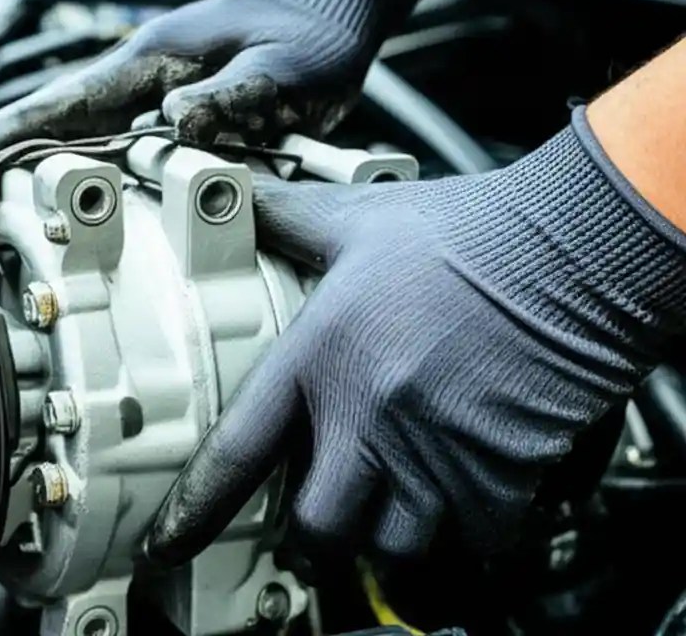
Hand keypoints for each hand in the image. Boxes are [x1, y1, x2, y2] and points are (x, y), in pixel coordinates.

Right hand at [0, 0, 437, 200]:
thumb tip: (173, 127)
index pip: (58, 105)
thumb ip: (233, 98)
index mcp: (149, 64)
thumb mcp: (286, 71)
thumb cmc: (311, 39)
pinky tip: (52, 197)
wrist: (327, 12)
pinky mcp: (163, 112)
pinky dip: (66, 169)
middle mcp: (135, 79)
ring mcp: (145, 95)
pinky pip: (102, 143)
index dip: (3, 140)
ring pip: (68, 133)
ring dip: (21, 166)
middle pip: (46, 121)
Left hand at [144, 107, 685, 567]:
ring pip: (392, 544)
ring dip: (386, 533)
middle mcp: (369, 416)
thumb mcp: (358, 217)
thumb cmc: (466, 231)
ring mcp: (436, 451)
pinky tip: (460, 494)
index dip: (195, 512)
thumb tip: (244, 197)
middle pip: (319, 526)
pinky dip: (463, 531)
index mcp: (318, 359)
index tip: (170, 543)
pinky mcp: (500, 471)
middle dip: (314, 528)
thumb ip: (290, 218)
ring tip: (392, 499)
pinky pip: (471, 539)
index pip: (237, 454)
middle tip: (323, 505)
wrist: (570, 247)